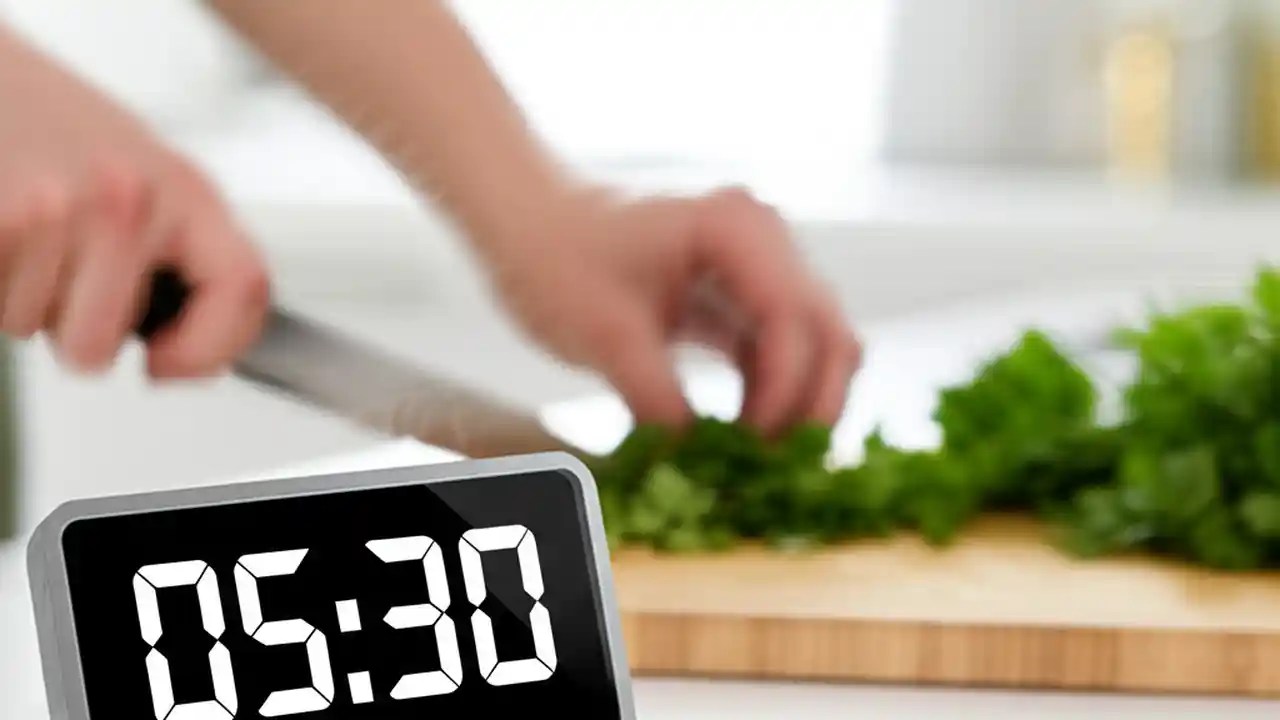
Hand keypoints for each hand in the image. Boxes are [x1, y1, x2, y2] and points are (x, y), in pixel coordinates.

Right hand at [0, 31, 268, 377]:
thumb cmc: (66, 130)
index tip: (165, 363)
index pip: (240, 292)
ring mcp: (54, 207)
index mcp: (188, 193)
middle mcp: (129, 197)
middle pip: (97, 346)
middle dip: (74, 329)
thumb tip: (204, 350)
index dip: (207, 352)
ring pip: (31, 328)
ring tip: (29, 228)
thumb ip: (191, 260)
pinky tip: (4, 230)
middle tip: (68, 272)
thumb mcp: (159, 185)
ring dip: (22, 295)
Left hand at [486, 185, 861, 436]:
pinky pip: (782, 354)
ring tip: (760, 461)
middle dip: (810, 404)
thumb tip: (697, 465)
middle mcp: (765, 241)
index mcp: (736, 228)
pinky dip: (773, 398)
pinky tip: (745, 440)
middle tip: (774, 467)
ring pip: (816, 346)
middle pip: (827, 332)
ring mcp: (760, 269)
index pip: (793, 318)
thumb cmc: (557, 257)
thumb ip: (654, 399)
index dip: (783, 391)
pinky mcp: (744, 298)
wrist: (530, 224)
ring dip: (799, 405)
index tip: (750, 446)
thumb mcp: (602, 334)